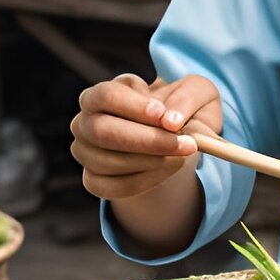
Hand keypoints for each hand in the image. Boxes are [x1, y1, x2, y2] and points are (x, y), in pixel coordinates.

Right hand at [69, 72, 221, 200]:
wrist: (174, 137)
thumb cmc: (180, 106)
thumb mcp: (194, 92)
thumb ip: (186, 98)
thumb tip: (171, 120)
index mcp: (102, 94)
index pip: (106, 96)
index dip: (132, 106)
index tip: (162, 114)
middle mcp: (85, 122)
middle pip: (103, 131)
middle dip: (147, 140)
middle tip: (187, 144)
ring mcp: (85, 153)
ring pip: (107, 162)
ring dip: (151, 162)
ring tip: (182, 156)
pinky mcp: (92, 180)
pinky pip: (111, 187)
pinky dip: (144, 180)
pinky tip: (167, 169)